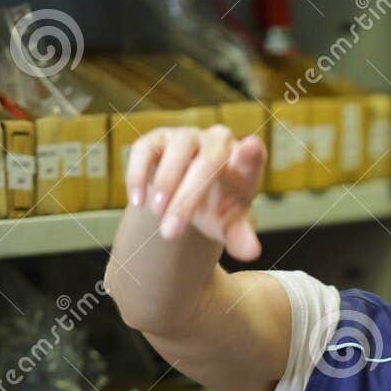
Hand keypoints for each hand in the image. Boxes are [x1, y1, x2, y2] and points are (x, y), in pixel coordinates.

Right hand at [124, 125, 266, 260]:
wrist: (188, 198)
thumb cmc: (218, 210)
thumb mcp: (231, 227)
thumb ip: (241, 238)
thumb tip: (251, 253)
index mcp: (243, 166)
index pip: (251, 158)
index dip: (251, 154)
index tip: (252, 148)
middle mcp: (217, 143)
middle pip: (208, 162)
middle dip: (187, 199)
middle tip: (170, 231)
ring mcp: (187, 137)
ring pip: (178, 151)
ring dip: (165, 183)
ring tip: (156, 213)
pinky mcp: (156, 139)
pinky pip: (145, 150)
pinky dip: (138, 175)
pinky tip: (137, 200)